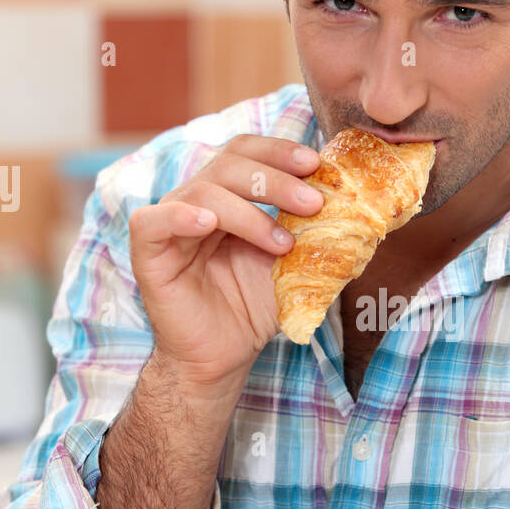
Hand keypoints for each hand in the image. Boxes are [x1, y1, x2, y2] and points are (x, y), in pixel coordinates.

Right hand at [128, 134, 323, 392]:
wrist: (223, 357)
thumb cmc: (254, 308)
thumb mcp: (292, 265)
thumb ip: (315, 234)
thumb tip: (361, 209)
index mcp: (228, 195)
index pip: (246, 151)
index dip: (278, 151)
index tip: (315, 163)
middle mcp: (197, 201)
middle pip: (228, 164)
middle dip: (276, 180)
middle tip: (314, 203)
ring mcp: (171, 224)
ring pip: (203, 192)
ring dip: (249, 213)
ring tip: (284, 244)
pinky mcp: (149, 253)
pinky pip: (152, 221)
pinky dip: (179, 216)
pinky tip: (207, 224)